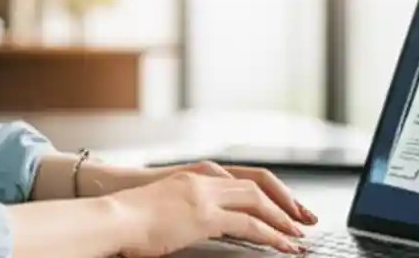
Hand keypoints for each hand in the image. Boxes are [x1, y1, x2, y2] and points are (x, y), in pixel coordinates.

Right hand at [106, 168, 316, 256]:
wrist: (112, 216)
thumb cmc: (130, 216)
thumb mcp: (167, 204)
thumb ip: (190, 208)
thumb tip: (203, 224)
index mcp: (196, 174)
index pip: (246, 176)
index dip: (272, 190)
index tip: (289, 206)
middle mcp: (204, 178)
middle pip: (259, 183)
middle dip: (287, 202)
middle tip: (306, 219)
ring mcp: (205, 194)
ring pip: (258, 201)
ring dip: (283, 219)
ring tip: (298, 236)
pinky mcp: (204, 215)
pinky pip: (249, 223)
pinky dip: (271, 234)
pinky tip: (282, 245)